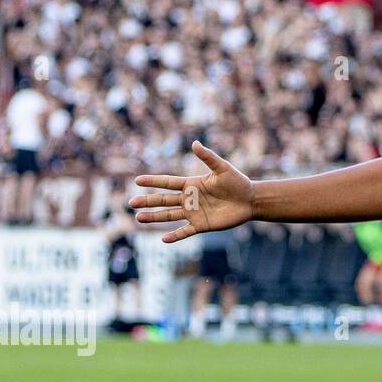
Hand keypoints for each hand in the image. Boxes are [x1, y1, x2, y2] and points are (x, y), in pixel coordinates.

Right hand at [129, 141, 253, 242]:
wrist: (250, 200)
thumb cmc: (237, 182)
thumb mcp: (222, 168)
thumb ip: (208, 157)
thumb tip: (195, 143)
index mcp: (192, 184)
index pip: (168, 183)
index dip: (153, 181)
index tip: (137, 180)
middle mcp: (189, 199)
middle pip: (164, 200)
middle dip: (148, 201)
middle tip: (131, 202)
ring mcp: (194, 213)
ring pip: (169, 215)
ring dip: (154, 217)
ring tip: (139, 218)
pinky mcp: (202, 225)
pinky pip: (185, 231)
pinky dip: (175, 235)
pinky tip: (164, 238)